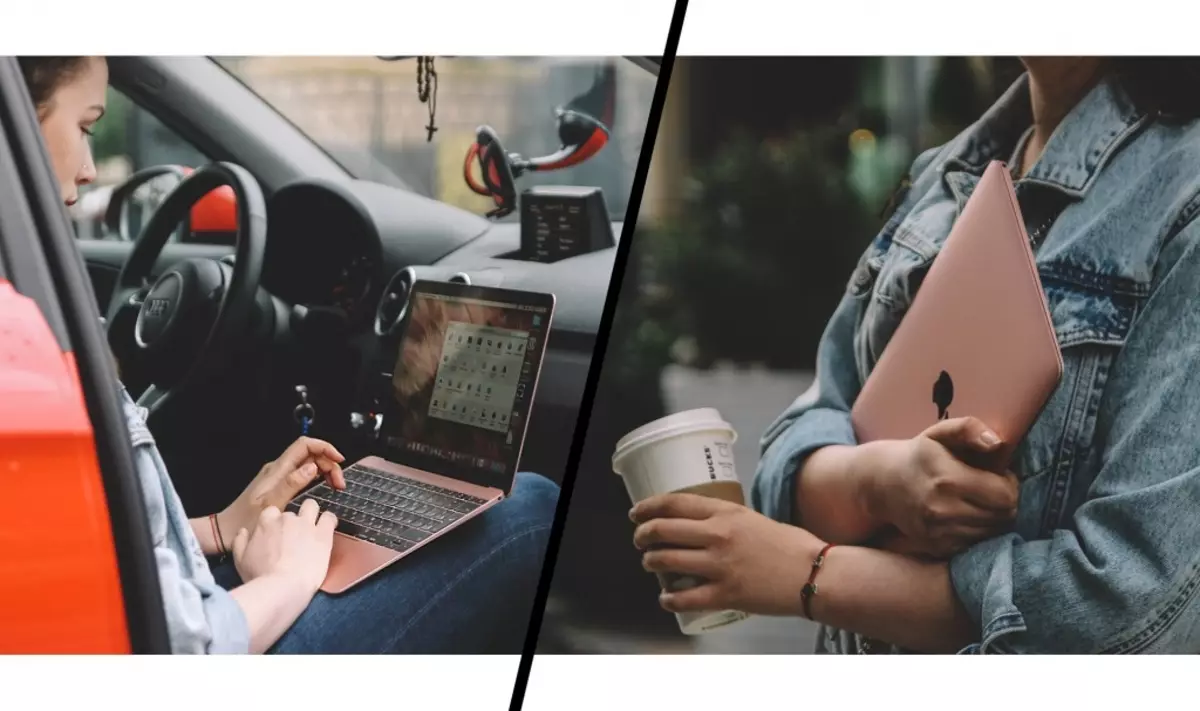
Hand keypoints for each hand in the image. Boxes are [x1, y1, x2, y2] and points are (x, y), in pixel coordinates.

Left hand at [218, 437, 345, 540]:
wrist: (224, 530)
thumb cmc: (246, 520)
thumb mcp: (271, 504)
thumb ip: (292, 484)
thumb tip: (313, 468)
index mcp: (277, 470)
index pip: (304, 445)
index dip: (324, 447)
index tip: (340, 461)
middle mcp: (278, 469)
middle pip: (309, 454)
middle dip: (329, 463)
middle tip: (340, 485)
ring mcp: (277, 477)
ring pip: (307, 464)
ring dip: (325, 471)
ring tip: (335, 487)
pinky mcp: (278, 485)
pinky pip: (302, 474)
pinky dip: (316, 478)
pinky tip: (323, 489)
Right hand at [232, 499, 336, 591]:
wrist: (283, 588)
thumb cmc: (260, 578)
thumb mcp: (241, 560)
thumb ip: (240, 542)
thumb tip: (244, 532)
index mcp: (266, 521)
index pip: (271, 513)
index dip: (274, 524)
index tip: (277, 536)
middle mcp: (287, 518)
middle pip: (291, 512)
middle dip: (293, 523)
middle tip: (294, 539)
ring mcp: (306, 524)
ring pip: (311, 506)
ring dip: (312, 514)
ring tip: (312, 528)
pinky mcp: (323, 533)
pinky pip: (329, 518)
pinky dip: (329, 521)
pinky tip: (328, 528)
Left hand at [631, 494, 823, 616]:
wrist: (815, 574)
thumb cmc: (790, 545)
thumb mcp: (753, 519)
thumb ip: (727, 521)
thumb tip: (702, 526)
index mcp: (725, 512)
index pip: (673, 503)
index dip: (647, 507)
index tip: (636, 512)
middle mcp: (717, 535)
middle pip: (663, 530)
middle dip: (643, 535)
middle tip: (640, 540)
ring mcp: (719, 566)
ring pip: (666, 561)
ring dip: (651, 563)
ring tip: (650, 564)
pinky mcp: (725, 595)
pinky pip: (684, 598)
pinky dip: (668, 599)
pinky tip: (666, 598)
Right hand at [861, 417, 1018, 558]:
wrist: (882, 483)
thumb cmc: (919, 455)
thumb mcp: (940, 433)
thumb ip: (969, 429)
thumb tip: (997, 443)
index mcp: (947, 479)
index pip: (1004, 495)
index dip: (1009, 483)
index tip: (998, 474)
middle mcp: (942, 509)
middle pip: (1003, 516)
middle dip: (1004, 501)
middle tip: (991, 488)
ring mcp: (938, 532)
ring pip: (992, 532)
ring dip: (993, 517)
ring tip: (978, 500)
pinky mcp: (936, 547)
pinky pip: (975, 544)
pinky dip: (977, 531)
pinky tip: (965, 515)